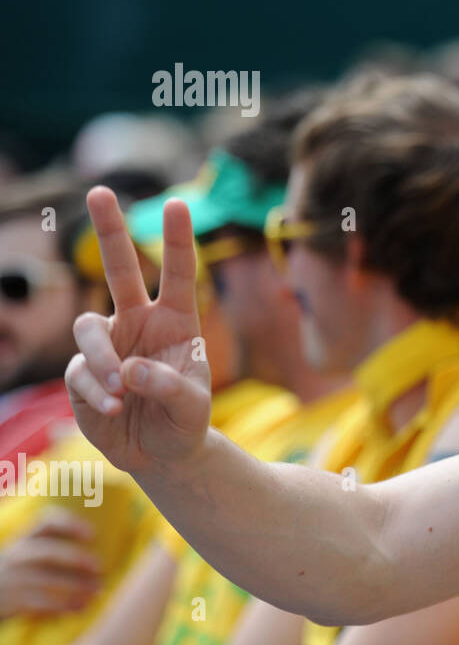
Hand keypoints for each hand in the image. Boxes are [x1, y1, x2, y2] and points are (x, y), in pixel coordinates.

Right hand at [0, 509, 100, 617]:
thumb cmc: (21, 574)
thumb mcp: (31, 554)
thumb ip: (58, 548)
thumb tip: (103, 556)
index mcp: (25, 539)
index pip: (45, 522)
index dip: (70, 524)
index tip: (93, 534)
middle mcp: (17, 556)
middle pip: (47, 552)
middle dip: (76, 558)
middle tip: (100, 567)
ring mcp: (12, 579)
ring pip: (47, 581)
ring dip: (76, 587)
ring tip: (98, 591)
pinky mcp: (11, 602)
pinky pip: (40, 604)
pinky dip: (63, 607)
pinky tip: (81, 609)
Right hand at [64, 187, 211, 475]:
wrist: (162, 454)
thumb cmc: (186, 420)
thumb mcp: (193, 406)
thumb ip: (169, 386)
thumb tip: (128, 370)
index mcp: (176, 320)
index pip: (177, 274)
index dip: (176, 240)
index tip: (178, 204)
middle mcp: (139, 322)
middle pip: (119, 269)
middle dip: (110, 230)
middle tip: (101, 190)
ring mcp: (108, 345)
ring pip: (88, 326)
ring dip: (100, 357)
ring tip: (121, 391)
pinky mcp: (82, 374)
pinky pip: (79, 373)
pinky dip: (96, 393)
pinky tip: (116, 410)